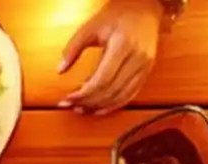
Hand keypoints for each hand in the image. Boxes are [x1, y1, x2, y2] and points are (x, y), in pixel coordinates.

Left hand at [58, 0, 164, 114]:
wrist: (144, 7)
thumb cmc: (118, 15)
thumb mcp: (91, 27)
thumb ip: (73, 48)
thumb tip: (60, 70)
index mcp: (122, 45)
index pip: (102, 80)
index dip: (84, 94)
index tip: (69, 99)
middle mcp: (137, 58)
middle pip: (110, 91)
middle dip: (88, 102)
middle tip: (71, 106)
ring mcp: (145, 66)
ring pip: (121, 97)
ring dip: (100, 107)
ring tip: (82, 109)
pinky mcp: (147, 72)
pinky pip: (131, 95)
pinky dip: (114, 105)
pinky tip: (99, 109)